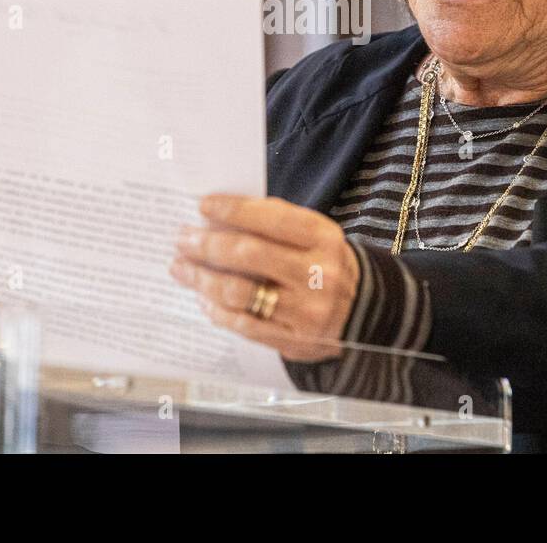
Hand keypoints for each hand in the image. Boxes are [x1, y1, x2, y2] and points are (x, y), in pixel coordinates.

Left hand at [169, 194, 359, 361]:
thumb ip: (273, 223)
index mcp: (323, 238)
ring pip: (241, 293)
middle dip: (208, 245)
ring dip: (203, 279)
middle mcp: (318, 273)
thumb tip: (217, 217)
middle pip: (250, 255)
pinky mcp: (295, 341)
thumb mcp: (313, 235)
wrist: (364, 311)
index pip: (272, 218)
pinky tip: (203, 300)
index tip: (203, 205)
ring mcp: (307, 311)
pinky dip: (218, 311)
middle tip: (182, 239)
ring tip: (182, 268)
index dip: (234, 210)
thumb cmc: (324, 263)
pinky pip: (245, 325)